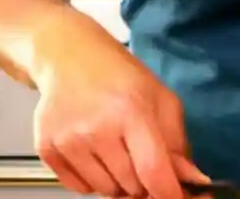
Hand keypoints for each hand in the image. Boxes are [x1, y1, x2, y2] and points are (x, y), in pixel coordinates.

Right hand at [30, 17, 209, 197]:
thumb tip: (193, 183)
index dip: (168, 194)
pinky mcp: (46, 148)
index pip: (153, 173)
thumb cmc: (119, 75)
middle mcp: (96, 128)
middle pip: (131, 188)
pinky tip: (92, 151)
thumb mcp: (160, 98)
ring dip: (117, 181)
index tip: (174, 196)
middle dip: (142, 181)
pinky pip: (79, 188)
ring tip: (114, 150)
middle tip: (139, 156)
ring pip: (105, 191)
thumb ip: (178, 143)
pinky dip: (91, 179)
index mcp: (131, 111)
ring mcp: (68, 140)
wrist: (67, 55)